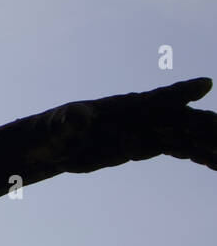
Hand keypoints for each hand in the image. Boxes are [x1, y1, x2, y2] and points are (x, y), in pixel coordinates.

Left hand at [27, 77, 216, 174]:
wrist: (45, 147)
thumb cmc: (47, 132)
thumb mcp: (55, 128)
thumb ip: (68, 122)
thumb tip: (76, 116)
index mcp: (119, 108)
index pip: (153, 99)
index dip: (179, 92)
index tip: (205, 84)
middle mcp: (136, 117)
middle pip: (178, 118)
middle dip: (204, 123)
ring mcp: (141, 131)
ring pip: (182, 134)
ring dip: (206, 142)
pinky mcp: (139, 146)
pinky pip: (174, 148)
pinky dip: (196, 153)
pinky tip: (212, 161)